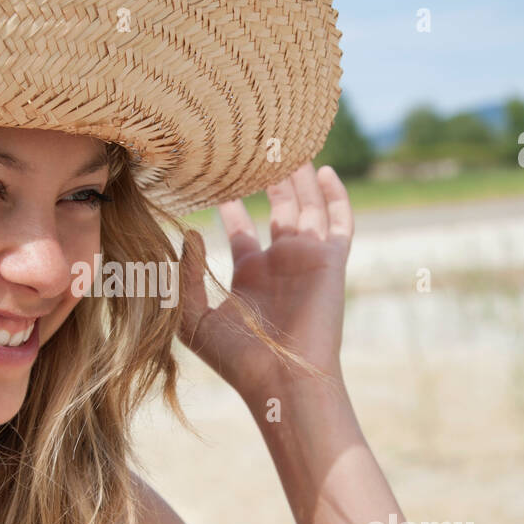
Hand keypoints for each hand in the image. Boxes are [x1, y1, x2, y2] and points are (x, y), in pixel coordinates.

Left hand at [178, 160, 353, 398]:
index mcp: (249, 274)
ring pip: (306, 206)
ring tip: (287, 143)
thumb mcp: (193, 318)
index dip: (227, 202)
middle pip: (276, 208)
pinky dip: (335, 196)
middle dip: (267, 177)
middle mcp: (279, 263)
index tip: (213, 172)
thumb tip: (189, 233)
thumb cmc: (237, 359)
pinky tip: (325, 170)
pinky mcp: (331, 262)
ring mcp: (307, 260)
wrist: (282, 380)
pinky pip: (339, 222)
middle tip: (255, 144)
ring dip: (299, 176)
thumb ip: (184, 276)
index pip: (239, 227)